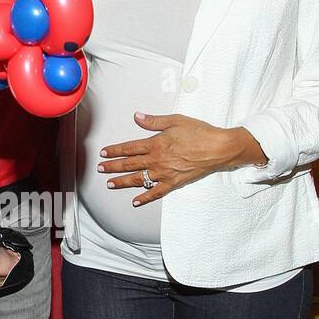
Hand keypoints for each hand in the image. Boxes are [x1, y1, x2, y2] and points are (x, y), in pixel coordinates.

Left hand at [97, 113, 243, 205]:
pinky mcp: (174, 183)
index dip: (115, 151)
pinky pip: (156, 193)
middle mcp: (157, 160)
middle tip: (101, 169)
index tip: (103, 153)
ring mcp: (164, 174)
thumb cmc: (199, 132)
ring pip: (138, 179)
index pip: (129, 148)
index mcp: (156, 144)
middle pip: (129, 165)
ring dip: (122, 182)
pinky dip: (144, 198)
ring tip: (110, 184)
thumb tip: (137, 117)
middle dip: (113, 167)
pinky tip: (135, 202)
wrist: (218, 148)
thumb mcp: (175, 120)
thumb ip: (154, 121)